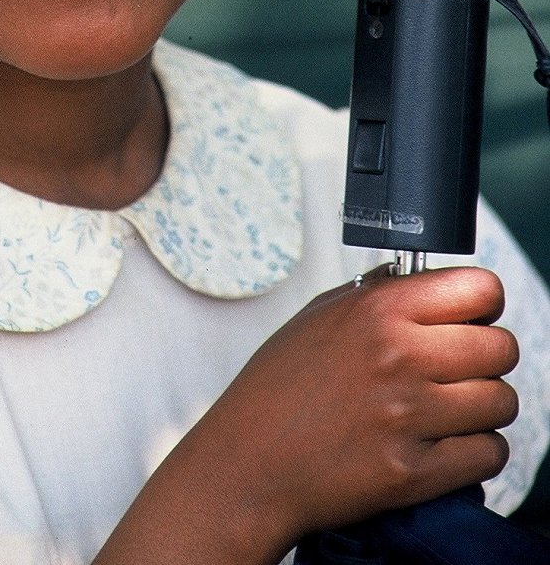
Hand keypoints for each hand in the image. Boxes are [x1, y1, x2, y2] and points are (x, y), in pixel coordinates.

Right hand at [95, 265, 517, 564]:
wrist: (247, 463)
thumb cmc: (277, 390)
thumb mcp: (318, 316)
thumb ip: (375, 294)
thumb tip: (421, 278)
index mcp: (377, 310)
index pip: (479, 288)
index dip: (483, 304)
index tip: (473, 317)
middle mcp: (399, 356)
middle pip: (502, 347)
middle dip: (488, 359)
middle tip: (461, 370)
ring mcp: (409, 415)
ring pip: (502, 402)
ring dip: (483, 409)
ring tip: (450, 411)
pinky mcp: (414, 472)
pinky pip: (488, 454)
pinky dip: (475, 453)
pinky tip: (444, 446)